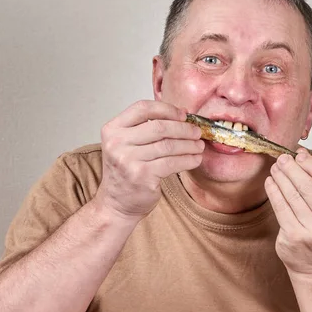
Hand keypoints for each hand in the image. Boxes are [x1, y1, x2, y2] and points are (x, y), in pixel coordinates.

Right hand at [96, 100, 203, 218]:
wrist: (116, 203)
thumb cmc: (126, 171)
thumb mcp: (128, 144)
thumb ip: (147, 128)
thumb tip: (182, 115)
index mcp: (112, 129)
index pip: (142, 108)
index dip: (166, 109)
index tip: (183, 115)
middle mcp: (117, 143)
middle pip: (159, 127)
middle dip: (184, 129)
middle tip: (197, 132)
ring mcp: (128, 160)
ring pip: (168, 145)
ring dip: (189, 145)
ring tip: (199, 146)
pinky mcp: (142, 176)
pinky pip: (172, 163)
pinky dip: (188, 160)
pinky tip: (195, 159)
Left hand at [265, 148, 311, 276]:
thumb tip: (302, 155)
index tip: (300, 154)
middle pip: (308, 186)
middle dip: (292, 168)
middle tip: (282, 157)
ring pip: (292, 195)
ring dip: (281, 177)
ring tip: (275, 167)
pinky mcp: (293, 236)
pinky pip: (280, 208)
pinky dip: (274, 192)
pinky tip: (270, 182)